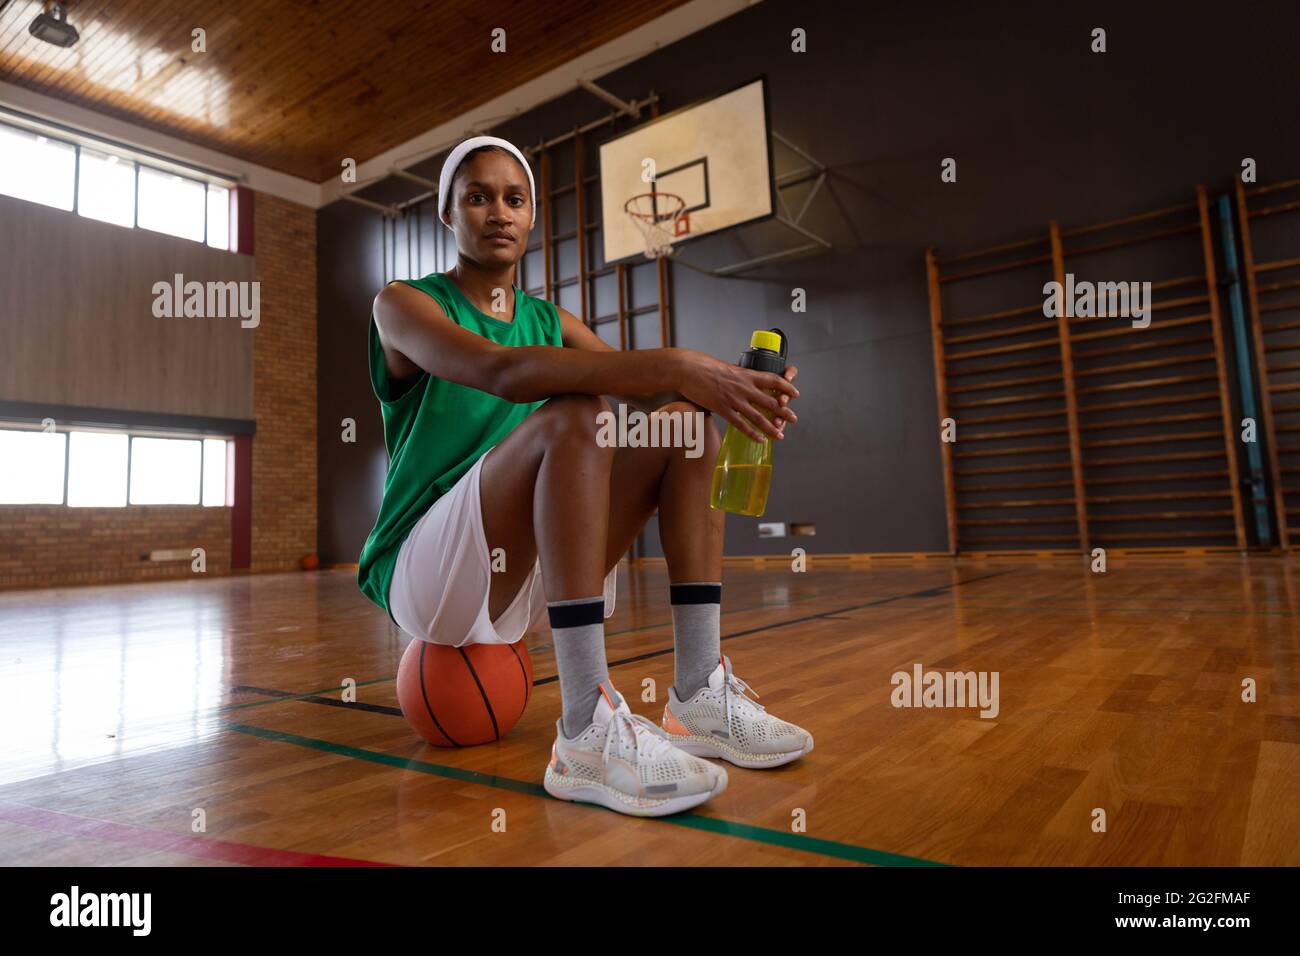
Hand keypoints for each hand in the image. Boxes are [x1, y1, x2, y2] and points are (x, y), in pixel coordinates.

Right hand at [675, 350, 798, 442]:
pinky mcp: (722, 409)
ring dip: (771, 427)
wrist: (689, 369)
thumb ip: (739, 376)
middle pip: (770, 401)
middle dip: (784, 411)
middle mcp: (744, 388)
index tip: (795, 394)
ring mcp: (734, 400)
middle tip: (794, 419)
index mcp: (746, 375)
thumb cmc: (705, 366)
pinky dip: (751, 434)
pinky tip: (760, 440)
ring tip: (781, 435)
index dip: (786, 388)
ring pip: (758, 417)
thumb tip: (745, 379)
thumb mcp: (728, 368)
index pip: (773, 380)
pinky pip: (740, 424)